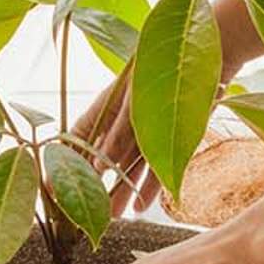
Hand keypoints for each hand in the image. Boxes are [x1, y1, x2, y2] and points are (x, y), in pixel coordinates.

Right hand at [75, 0, 250, 217]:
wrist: (212, 45)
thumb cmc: (165, 63)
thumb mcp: (136, 100)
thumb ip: (117, 133)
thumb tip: (97, 166)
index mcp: (104, 105)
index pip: (73, 141)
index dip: (61, 166)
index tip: (51, 193)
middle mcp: (121, 118)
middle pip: (102, 159)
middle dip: (94, 188)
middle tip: (86, 217)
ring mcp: (146, 126)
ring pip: (129, 165)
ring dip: (122, 191)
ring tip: (115, 217)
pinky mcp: (170, 132)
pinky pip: (156, 163)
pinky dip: (149, 184)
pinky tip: (143, 205)